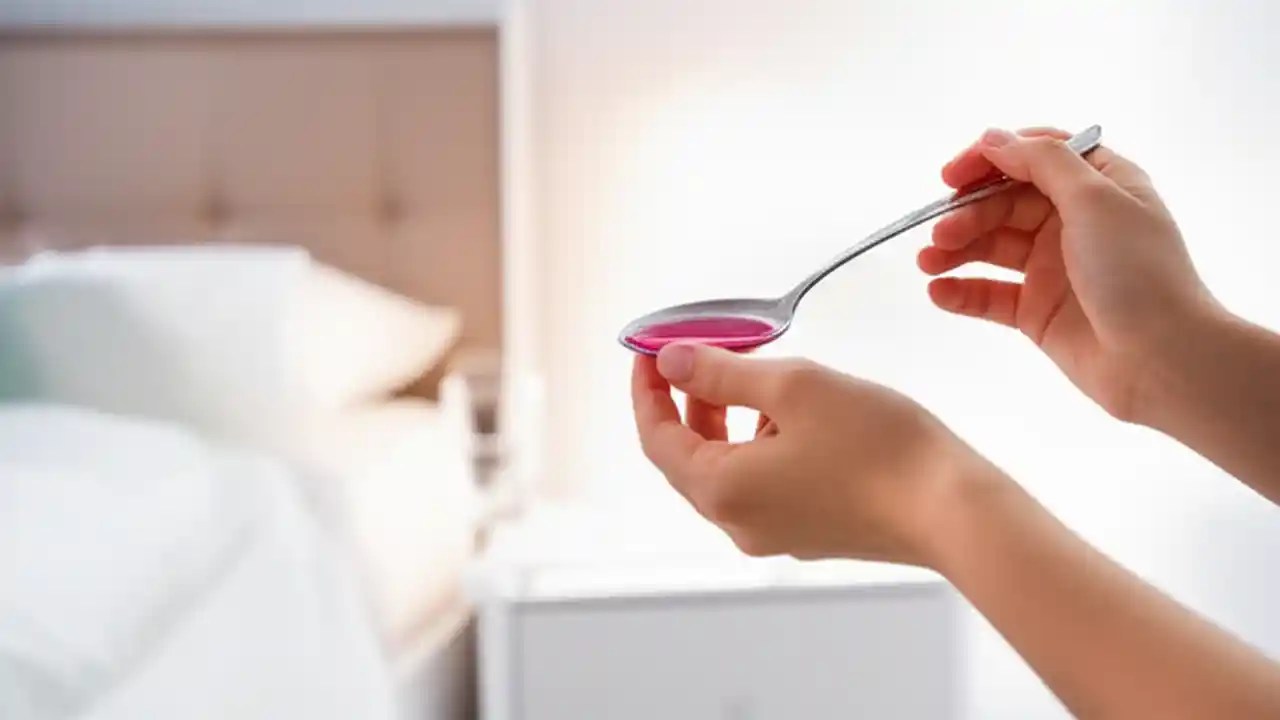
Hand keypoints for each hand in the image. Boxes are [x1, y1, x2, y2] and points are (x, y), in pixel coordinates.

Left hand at [630, 344, 990, 564]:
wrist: (954, 510)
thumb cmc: (878, 447)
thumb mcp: (791, 387)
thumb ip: (722, 372)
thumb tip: (671, 362)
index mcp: (721, 490)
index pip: (656, 436)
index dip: (648, 387)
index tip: (651, 347)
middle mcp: (739, 522)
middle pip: (689, 454)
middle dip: (689, 398)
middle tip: (702, 348)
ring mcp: (774, 532)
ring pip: (728, 466)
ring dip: (729, 417)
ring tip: (756, 370)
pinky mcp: (809, 531)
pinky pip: (762, 481)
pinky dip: (760, 440)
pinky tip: (793, 411)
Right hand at [920, 127, 1216, 420]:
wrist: (1162, 359)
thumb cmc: (1138, 271)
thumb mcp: (1095, 199)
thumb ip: (1042, 162)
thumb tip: (994, 138)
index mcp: (1098, 185)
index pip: (1034, 156)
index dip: (990, 159)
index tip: (952, 176)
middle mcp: (1073, 221)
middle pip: (1004, 202)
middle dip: (968, 214)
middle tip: (940, 236)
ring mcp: (1053, 267)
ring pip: (991, 247)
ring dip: (956, 250)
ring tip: (928, 263)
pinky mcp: (1037, 311)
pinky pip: (990, 294)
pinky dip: (961, 292)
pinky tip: (938, 292)